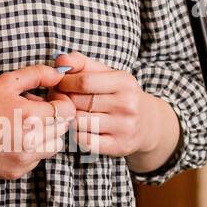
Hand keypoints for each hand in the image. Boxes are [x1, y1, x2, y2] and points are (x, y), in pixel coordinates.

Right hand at [0, 64, 74, 178]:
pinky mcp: (17, 172)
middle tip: (32, 109)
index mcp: (31, 117)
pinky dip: (31, 149)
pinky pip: (37, 160)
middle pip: (62, 129)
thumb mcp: (5, 82)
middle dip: (53, 117)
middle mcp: (32, 142)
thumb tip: (59, 75)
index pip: (67, 111)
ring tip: (24, 125)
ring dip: (46, 135)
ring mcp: (25, 161)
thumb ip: (36, 75)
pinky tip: (12, 139)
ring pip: (53, 146)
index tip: (49, 98)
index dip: (60, 101)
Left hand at [52, 52, 171, 162]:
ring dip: (67, 117)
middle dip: (61, 99)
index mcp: (124, 82)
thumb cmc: (118, 94)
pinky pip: (85, 141)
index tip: (58, 84)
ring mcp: (124, 127)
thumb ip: (81, 63)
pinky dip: (76, 134)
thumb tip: (60, 60)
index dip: (64, 82)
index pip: (83, 81)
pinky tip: (78, 128)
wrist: (149, 123)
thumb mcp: (106, 73)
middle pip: (78, 102)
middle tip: (57, 99)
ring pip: (79, 122)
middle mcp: (127, 105)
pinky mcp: (119, 146)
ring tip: (66, 112)